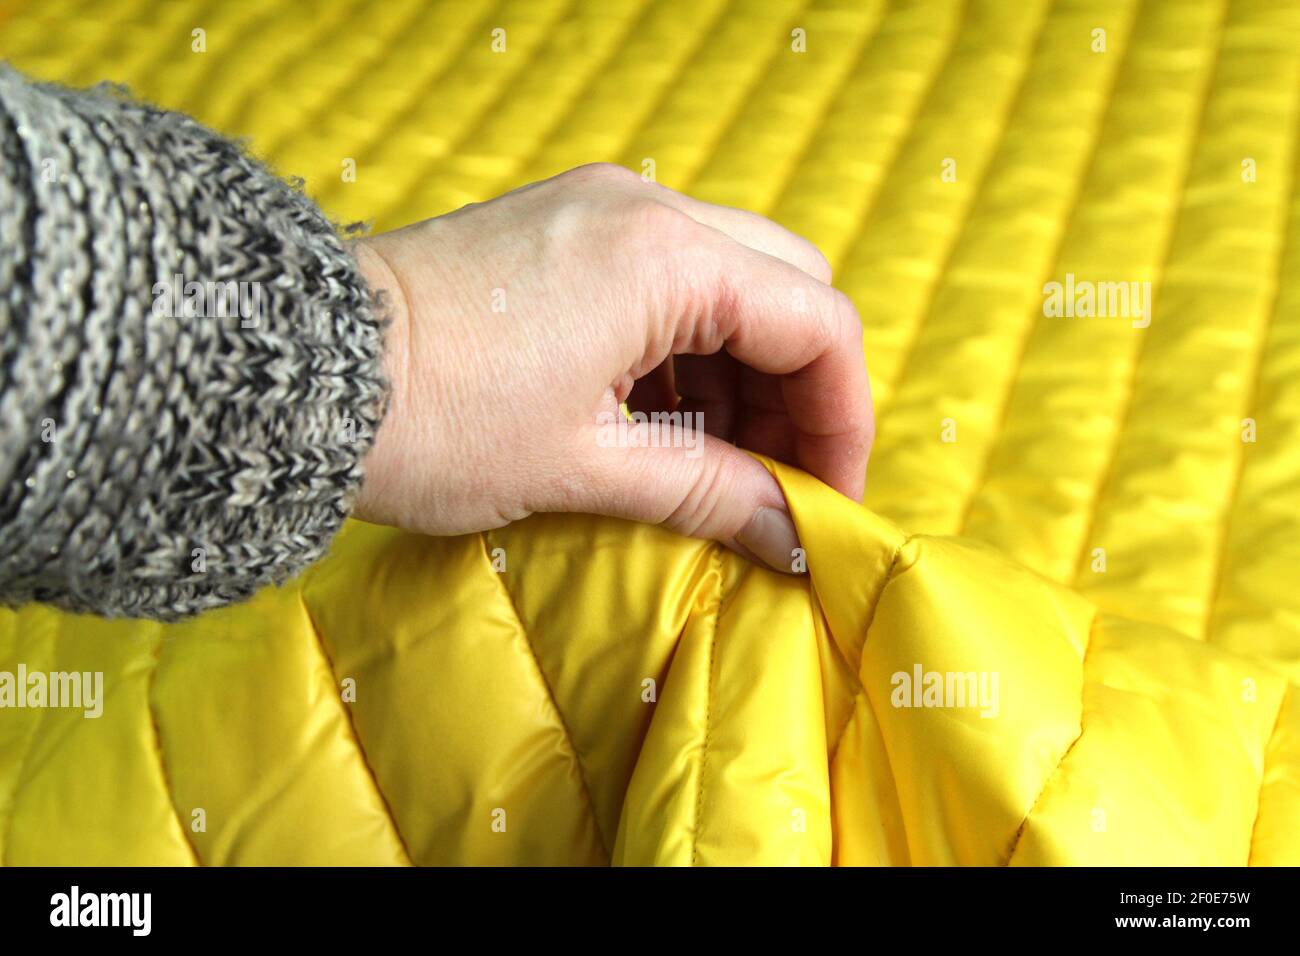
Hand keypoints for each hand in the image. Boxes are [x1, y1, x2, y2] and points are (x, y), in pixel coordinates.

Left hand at [350, 163, 872, 571]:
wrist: (295, 371)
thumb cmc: (432, 418)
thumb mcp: (586, 466)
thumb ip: (710, 491)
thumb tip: (792, 536)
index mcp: (667, 256)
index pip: (817, 325)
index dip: (842, 420)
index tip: (827, 499)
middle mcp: (644, 209)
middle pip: (785, 290)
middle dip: (798, 391)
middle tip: (775, 480)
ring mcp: (599, 211)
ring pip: (728, 284)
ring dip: (742, 375)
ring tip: (714, 465)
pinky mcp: (560, 230)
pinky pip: (664, 283)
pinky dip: (685, 352)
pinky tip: (660, 421)